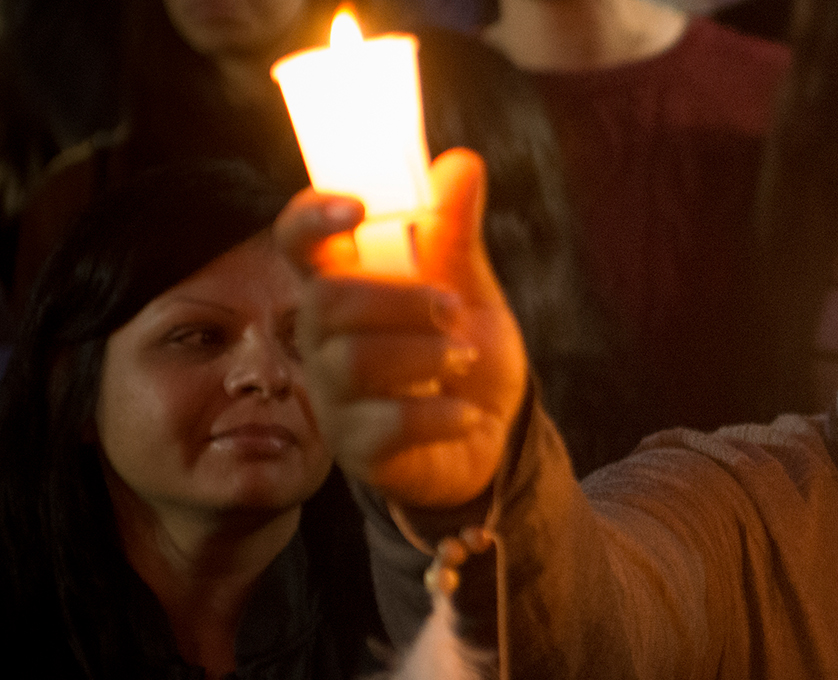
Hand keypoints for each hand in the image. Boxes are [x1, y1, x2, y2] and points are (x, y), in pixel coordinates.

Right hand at [274, 148, 527, 508]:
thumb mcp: (469, 285)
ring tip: (465, 357)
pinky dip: (438, 414)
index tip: (357, 206)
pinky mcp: (358, 449)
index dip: (313, 218)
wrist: (493, 433)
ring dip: (423, 354)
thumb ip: (454, 230)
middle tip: (454, 310)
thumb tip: (459, 162)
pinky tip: (466, 413)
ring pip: (351, 361)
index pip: (298, 242)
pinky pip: (384, 426)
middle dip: (400, 299)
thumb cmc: (463, 350)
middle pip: (326, 301)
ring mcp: (334, 396)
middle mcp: (323, 339)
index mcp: (345, 286)